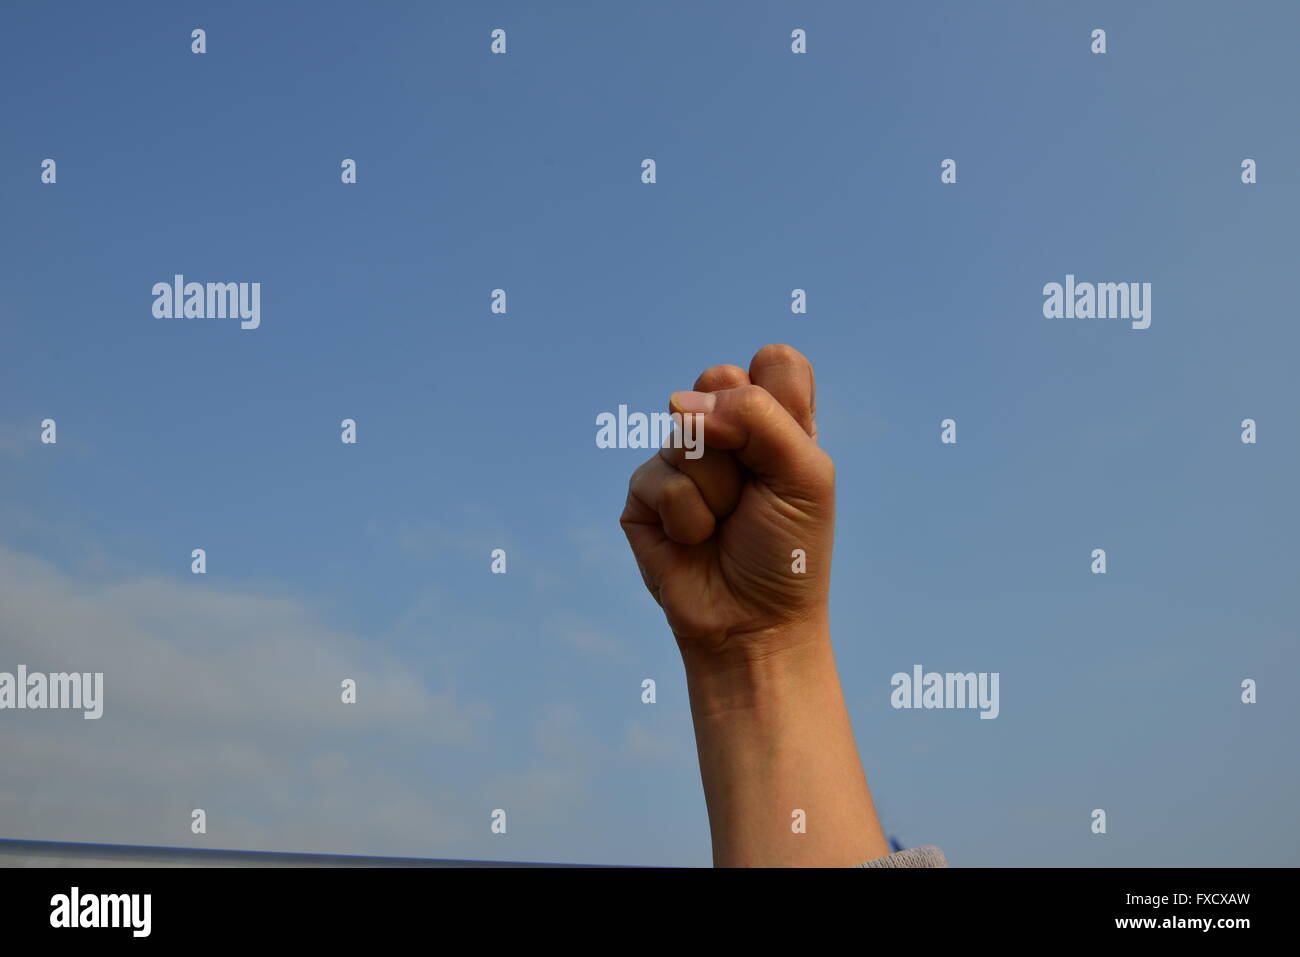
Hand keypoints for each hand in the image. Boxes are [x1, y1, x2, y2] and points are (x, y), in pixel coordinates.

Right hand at [619, 344, 833, 661]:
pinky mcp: (645, 494)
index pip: (773, 362)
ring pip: (686, 434)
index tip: (788, 449)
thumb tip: (681, 405)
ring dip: (718, 489)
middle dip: (741, 438)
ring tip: (727, 524)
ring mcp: (681, 461)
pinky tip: (696, 541)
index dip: (776, 396)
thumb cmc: (789, 552)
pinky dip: (686, 517)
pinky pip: (658, 477)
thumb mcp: (804, 475)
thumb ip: (758, 417)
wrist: (754, 624)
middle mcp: (727, 434)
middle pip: (719, 381)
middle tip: (756, 488)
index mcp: (776, 422)